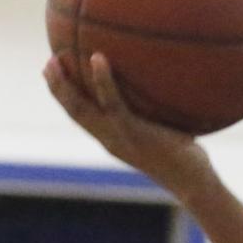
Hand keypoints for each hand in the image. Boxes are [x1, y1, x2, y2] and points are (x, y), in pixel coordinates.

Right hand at [43, 53, 213, 201]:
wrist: (195, 184)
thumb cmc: (188, 158)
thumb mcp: (169, 132)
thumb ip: (159, 113)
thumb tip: (167, 86)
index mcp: (114, 140)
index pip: (82, 118)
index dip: (65, 98)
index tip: (55, 75)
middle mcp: (111, 140)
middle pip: (73, 112)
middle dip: (57, 88)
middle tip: (47, 63)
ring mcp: (120, 138)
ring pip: (81, 109)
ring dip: (64, 85)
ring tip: (55, 59)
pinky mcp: (134, 134)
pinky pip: (113, 104)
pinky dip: (103, 81)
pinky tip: (98, 58)